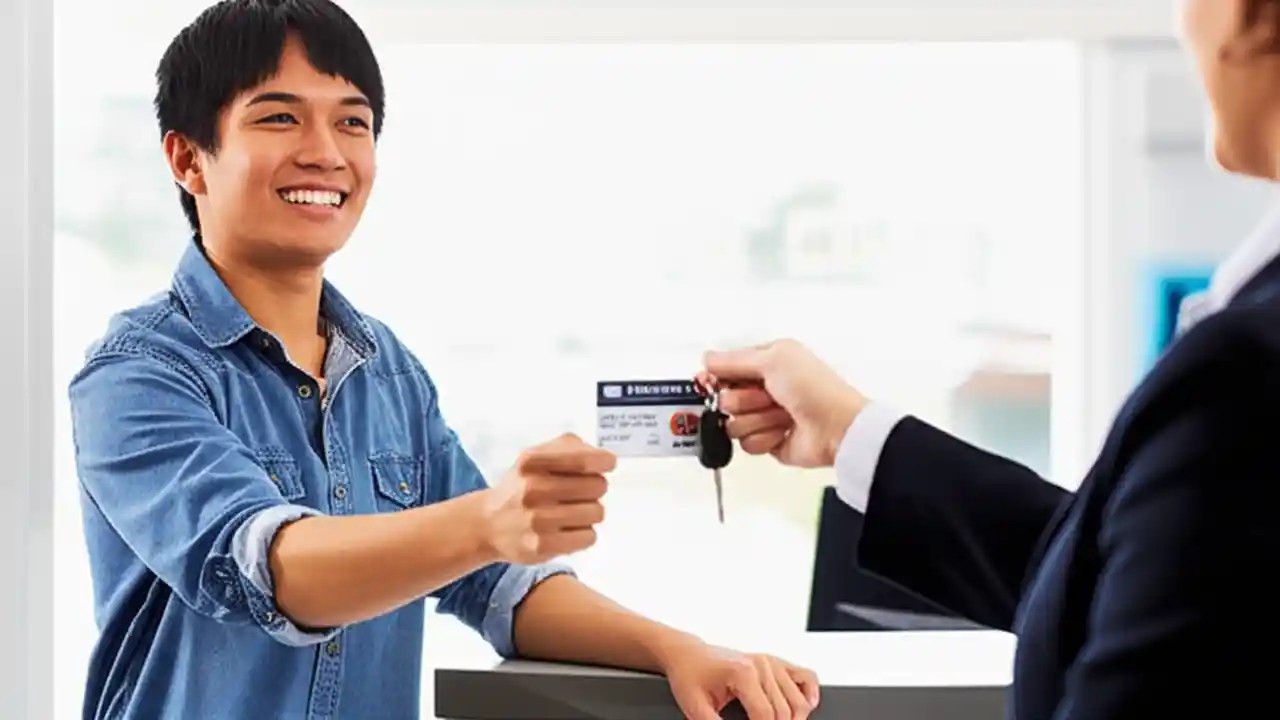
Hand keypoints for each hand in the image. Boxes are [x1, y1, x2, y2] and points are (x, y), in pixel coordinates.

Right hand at [480, 433, 615, 563]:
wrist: (488, 524)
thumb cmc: (523, 485)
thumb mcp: (538, 455)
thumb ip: (572, 447)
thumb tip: (605, 459)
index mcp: (532, 461)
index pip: (585, 460)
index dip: (604, 462)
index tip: (606, 464)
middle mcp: (533, 489)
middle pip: (598, 486)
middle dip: (594, 488)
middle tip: (578, 492)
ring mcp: (537, 519)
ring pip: (597, 513)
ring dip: (589, 512)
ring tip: (571, 512)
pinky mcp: (542, 546)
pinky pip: (589, 537)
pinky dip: (583, 534)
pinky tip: (567, 530)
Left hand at [663, 643, 819, 719]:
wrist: (687, 654)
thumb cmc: (690, 675)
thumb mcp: (695, 707)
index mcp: (743, 673)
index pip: (766, 716)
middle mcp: (761, 665)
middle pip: (784, 711)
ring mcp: (770, 662)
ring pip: (798, 700)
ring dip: (794, 718)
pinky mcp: (774, 662)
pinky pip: (806, 676)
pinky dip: (810, 693)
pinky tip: (805, 706)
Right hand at [702, 338, 865, 467]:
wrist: (836, 427)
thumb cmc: (813, 388)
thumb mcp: (774, 358)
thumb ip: (733, 359)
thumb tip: (706, 359)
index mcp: (765, 363)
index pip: (723, 370)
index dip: (716, 378)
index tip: (711, 382)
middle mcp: (762, 389)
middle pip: (723, 399)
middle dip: (743, 400)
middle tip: (767, 397)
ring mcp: (764, 417)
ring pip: (732, 424)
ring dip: (757, 419)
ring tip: (781, 415)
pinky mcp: (768, 441)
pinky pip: (746, 444)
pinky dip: (766, 437)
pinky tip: (784, 431)